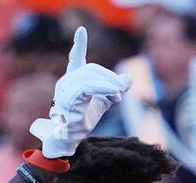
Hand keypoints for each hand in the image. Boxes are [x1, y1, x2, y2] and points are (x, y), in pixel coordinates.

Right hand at [29, 26, 131, 158]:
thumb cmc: (82, 121)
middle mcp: (66, 81)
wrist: (69, 139)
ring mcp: (65, 88)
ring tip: (118, 94)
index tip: (81, 31)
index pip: (75, 59)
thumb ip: (114, 89)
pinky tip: (114, 95)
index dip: (79, 46)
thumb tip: (130, 78)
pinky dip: (104, 89)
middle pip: (92, 69)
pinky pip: (88, 86)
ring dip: (109, 84)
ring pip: (91, 77)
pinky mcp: (68, 97)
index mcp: (72, 80)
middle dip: (110, 78)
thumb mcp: (103, 102)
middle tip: (122, 89)